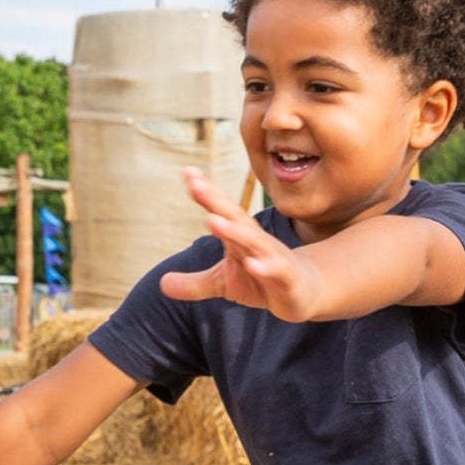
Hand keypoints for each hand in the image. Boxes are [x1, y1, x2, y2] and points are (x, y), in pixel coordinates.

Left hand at [159, 167, 322, 319]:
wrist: (304, 292)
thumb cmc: (262, 279)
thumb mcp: (224, 284)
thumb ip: (194, 283)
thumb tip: (161, 284)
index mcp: (240, 236)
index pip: (221, 210)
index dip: (206, 193)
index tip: (188, 172)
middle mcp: (256, 241)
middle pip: (235, 218)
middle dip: (216, 201)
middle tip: (196, 185)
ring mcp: (273, 257)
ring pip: (253, 241)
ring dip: (234, 231)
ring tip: (212, 220)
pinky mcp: (286, 278)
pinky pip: (275, 270)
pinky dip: (264, 267)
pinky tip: (252, 264)